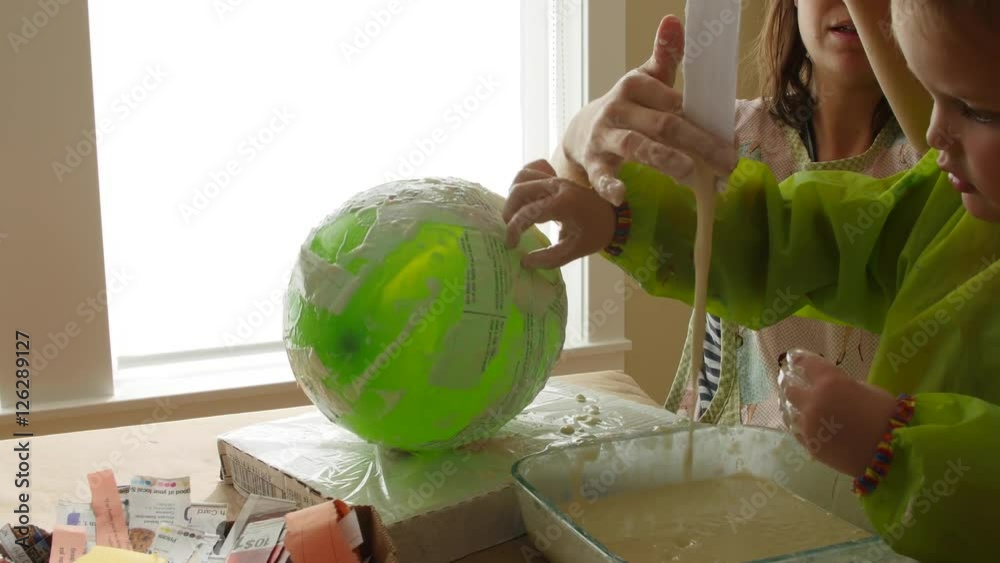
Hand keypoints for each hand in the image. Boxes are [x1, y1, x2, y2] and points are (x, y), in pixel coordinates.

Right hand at [503, 160, 615, 269]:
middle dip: (509, 212)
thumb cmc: (595, 233)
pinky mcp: (554, 177)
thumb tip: (525, 261)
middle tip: (510, 230)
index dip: (514, 230)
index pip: (529, 212)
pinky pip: (531, 170)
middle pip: (520, 190)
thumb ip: (549, 258)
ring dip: (513, 196)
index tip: (511, 245)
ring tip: (515, 215)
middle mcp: (557, 186)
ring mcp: (555, 179)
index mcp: (564, 203)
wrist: (613, 216)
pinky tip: (526, 199)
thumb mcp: (575, 250)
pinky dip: (523, 182)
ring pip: (522, 177)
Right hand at [559, 15, 737, 204]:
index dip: (703, 121)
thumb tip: (673, 20)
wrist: (582, 131)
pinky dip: (609, 185)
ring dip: (664, 160)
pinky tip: (621, 195)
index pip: (673, 102)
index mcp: (634, 86)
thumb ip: (664, 55)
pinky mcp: (593, 163)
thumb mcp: (644, 79)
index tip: (731, 140)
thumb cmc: (627, 106)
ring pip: (637, 147)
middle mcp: (618, 109)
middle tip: (726, 163)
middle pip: (663, 125)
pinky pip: (601, 175)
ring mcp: (605, 137)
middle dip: (698, 143)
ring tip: (690, 175)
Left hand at [778, 349, 898, 476]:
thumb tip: (833, 389)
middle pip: (790, 389)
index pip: (805, 364)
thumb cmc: (887, 416)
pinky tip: (803, 425)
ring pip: (789, 412)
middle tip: (792, 384)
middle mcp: (813, 401)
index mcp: (829, 382)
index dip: (797, 360)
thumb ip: (844, 386)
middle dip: (791, 385)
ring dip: (793, 407)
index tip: (793, 360)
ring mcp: (809, 425)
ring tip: (794, 406)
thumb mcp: (866, 390)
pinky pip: (797, 432)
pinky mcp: (810, 445)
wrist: (893, 452)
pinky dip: (799, 426)